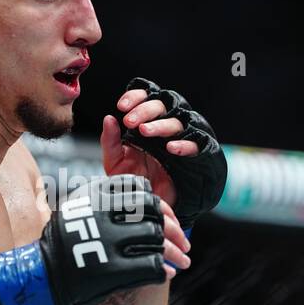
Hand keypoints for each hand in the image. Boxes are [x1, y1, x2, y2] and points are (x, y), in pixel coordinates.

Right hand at [0, 176, 176, 304]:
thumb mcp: (81, 208)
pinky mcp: (111, 269)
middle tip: (183, 242)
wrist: (42, 275)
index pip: (141, 189)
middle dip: (173, 228)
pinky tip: (165, 273)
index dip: (160, 204)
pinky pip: (150, 265)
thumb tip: (155, 203)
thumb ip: (110, 202)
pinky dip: (162, 269)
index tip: (166, 218)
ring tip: (181, 261)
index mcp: (95, 194)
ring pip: (155, 238)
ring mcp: (106, 241)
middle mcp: (101, 213)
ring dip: (173, 251)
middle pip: (153, 212)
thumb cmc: (65, 242)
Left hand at [104, 79, 227, 230]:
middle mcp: (162, 128)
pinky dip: (184, 144)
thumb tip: (109, 118)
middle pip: (161, 105)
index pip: (144, 100)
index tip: (122, 106)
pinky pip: (194, 145)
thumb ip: (110, 142)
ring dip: (161, 124)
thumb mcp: (115, 163)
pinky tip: (171, 148)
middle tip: (131, 122)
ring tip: (145, 132)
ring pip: (176, 122)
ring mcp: (178, 140)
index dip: (135, 98)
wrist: (148, 206)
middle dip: (145, 110)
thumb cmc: (133, 182)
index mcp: (145, 124)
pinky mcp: (190, 157)